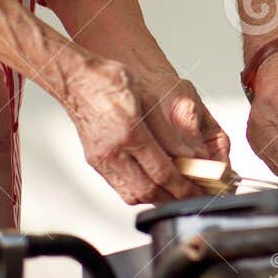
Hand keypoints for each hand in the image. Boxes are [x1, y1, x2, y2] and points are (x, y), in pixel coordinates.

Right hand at [61, 56, 214, 203]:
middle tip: (193, 195)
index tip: (200, 189)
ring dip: (158, 198)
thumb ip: (171, 133)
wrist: (77, 80)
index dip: (185, 186)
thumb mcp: (150, 99)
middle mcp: (113, 152)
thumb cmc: (111, 81)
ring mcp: (101, 160)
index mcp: (130, 133)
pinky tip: (154, 185)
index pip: (163, 172)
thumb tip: (192, 156)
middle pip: (149, 191)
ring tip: (177, 192)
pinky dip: (140, 192)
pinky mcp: (96, 162)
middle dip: (175, 197)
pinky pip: (120, 188)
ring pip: (133, 195)